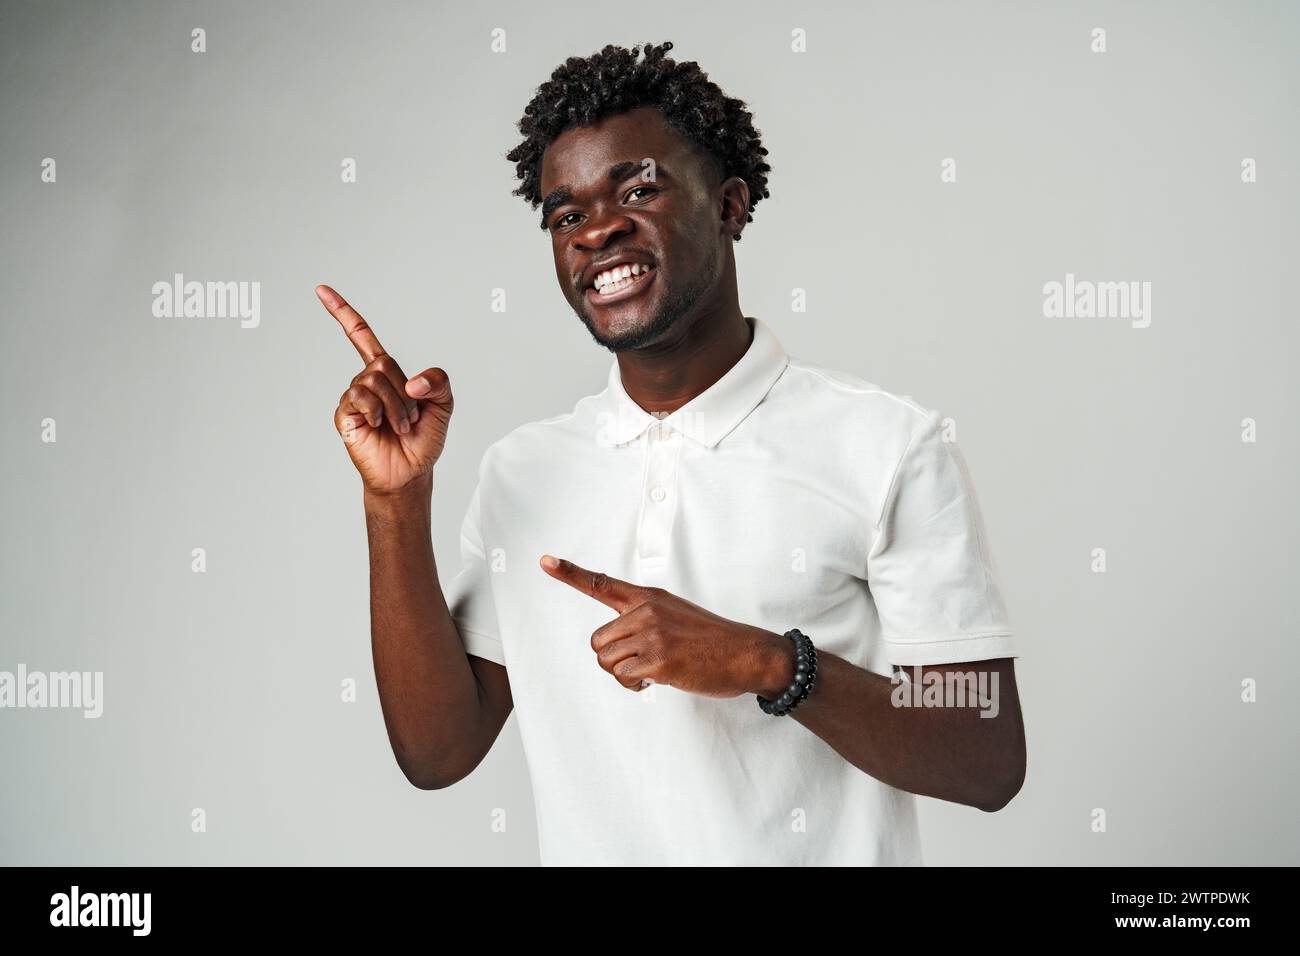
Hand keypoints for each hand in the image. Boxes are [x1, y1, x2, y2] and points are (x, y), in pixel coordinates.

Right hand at [317, 284, 453, 495]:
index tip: (321, 290)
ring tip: (398, 427)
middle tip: (410, 418)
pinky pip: (359, 398)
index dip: (342, 313)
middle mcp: (366, 381)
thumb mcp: (445, 404)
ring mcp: (354, 398)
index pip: (361, 336)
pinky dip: (377, 412)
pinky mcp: (345, 415)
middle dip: (403, 393)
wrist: (411, 472)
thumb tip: (412, 383)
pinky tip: (379, 428)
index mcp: (387, 374)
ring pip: (373, 380)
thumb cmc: (424, 439)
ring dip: (395, 407)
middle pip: (382, 363)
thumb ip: (439, 381)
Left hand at [538, 554, 790, 697]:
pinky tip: (655, 681)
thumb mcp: (675, 613)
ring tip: (651, 671)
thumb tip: (619, 638)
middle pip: (597, 641)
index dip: (569, 572)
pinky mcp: (659, 660)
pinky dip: (634, 686)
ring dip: (624, 675)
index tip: (544, 560)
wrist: (746, 654)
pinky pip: (623, 677)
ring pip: (607, 661)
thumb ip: (645, 616)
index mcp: (648, 597)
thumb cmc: (711, 639)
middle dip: (612, 658)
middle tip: (639, 663)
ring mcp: (653, 635)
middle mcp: (647, 611)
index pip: (601, 583)